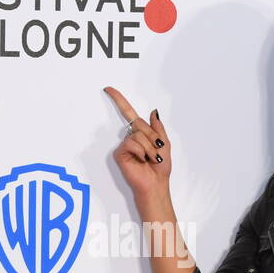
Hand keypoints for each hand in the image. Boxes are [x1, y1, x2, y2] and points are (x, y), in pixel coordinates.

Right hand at [104, 86, 169, 202]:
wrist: (156, 183)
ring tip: (150, 158)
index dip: (119, 100)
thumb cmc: (160, 167)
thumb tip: (153, 111)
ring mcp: (125, 145)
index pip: (128, 113)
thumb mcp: (164, 143)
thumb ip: (157, 127)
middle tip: (157, 151)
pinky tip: (141, 160)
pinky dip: (141, 151)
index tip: (108, 89)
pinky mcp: (120, 153)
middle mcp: (131, 137)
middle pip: (140, 123)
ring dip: (148, 147)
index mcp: (141, 133)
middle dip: (153, 137)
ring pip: (137, 134)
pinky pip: (131, 143)